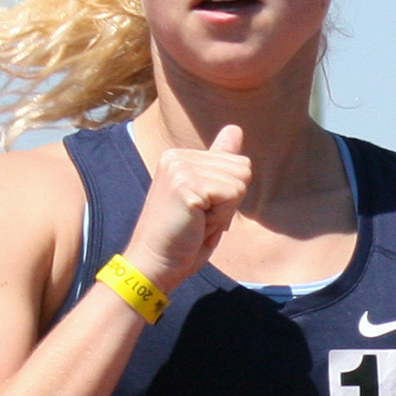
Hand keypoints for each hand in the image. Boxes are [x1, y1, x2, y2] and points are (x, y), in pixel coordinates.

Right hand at [123, 125, 250, 290]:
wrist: (153, 266)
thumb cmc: (181, 240)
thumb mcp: (207, 198)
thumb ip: (220, 164)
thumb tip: (235, 129)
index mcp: (181, 157)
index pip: (237, 162)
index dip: (228, 196)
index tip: (200, 213)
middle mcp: (177, 156)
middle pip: (242, 169)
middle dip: (229, 202)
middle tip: (198, 220)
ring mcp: (180, 167)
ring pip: (240, 181)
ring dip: (225, 211)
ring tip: (196, 223)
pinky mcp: (186, 183)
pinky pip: (232, 194)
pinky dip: (221, 217)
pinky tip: (196, 225)